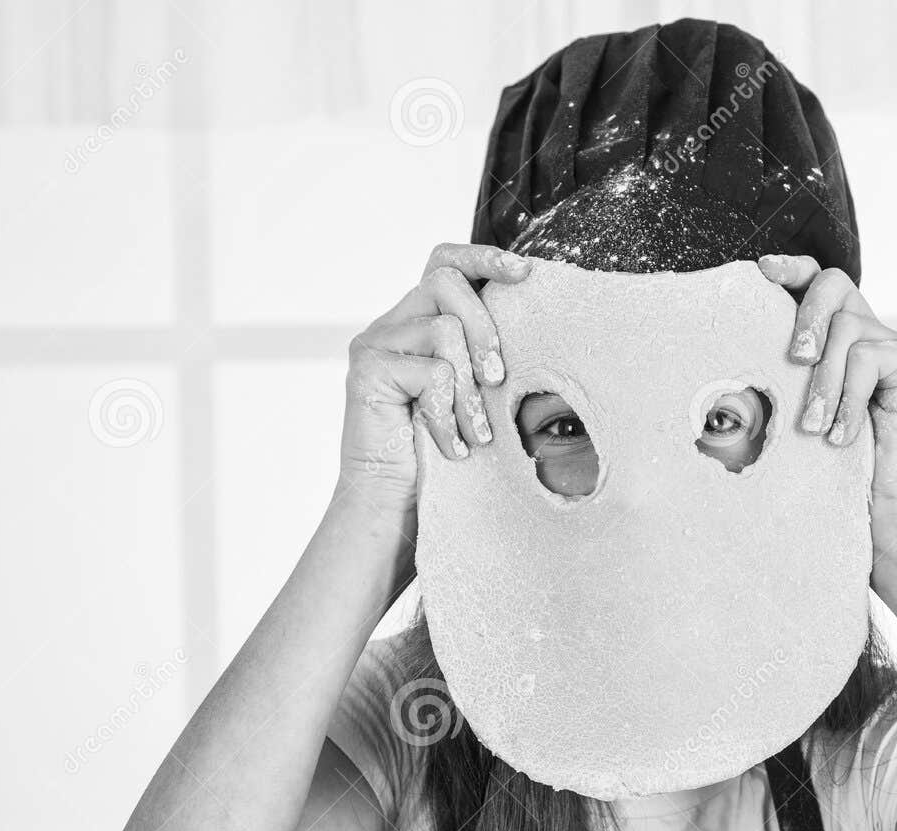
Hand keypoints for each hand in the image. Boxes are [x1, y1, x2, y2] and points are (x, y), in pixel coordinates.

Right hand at [339, 243, 529, 508]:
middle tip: (497, 379)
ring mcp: (374, 345)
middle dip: (485, 328)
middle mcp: (390, 325)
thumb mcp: (469, 395)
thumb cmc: (438, 457)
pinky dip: (450, 416)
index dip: (483, 257)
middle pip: (446, 282)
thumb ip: (479, 354)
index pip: (443, 262)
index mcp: (415, 322)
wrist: (392, 507)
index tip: (525, 272)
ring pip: (444, 330)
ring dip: (469, 388)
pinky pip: (432, 374)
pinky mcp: (368, 372)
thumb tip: (529, 319)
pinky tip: (452, 447)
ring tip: (474, 432)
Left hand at [757, 254, 896, 558]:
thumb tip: (726, 356)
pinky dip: (849, 400)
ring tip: (813, 429)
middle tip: (795, 360)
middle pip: (834, 283)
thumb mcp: (792, 414)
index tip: (762, 272)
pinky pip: (868, 358)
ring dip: (824, 383)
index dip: (791, 269)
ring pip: (847, 329)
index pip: (816, 282)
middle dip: (807, 315)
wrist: (885, 510)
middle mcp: (866, 333)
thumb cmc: (832, 470)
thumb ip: (779, 378)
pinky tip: (842, 438)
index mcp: (833, 339)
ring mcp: (894, 345)